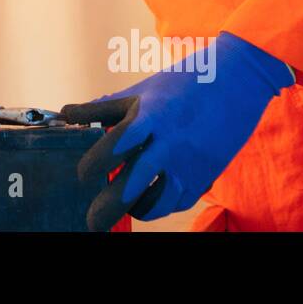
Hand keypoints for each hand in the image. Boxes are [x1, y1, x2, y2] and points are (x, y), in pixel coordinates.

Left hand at [60, 32, 293, 230]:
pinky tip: (149, 198)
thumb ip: (103, 108)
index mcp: (150, 117)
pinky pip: (177, 201)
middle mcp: (169, 144)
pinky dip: (160, 204)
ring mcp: (189, 163)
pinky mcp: (205, 175)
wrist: (237, 82)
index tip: (82, 175)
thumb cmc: (183, 83)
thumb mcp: (140, 91)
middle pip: (132, 185)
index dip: (94, 164)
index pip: (115, 146)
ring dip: (136, 210)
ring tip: (125, 207)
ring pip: (157, 203)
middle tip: (92, 221)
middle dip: (108, 207)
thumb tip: (66, 114)